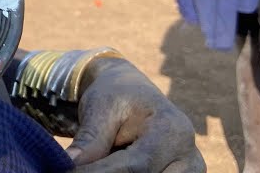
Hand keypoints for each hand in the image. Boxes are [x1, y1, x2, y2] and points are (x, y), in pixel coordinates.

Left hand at [68, 58, 203, 171]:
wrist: (133, 94)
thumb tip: (70, 164)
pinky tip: (107, 167)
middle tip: (76, 170)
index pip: (135, 165)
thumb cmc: (116, 97)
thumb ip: (90, 139)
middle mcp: (189, 158)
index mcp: (172, 131)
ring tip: (94, 163)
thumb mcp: (100, 108)